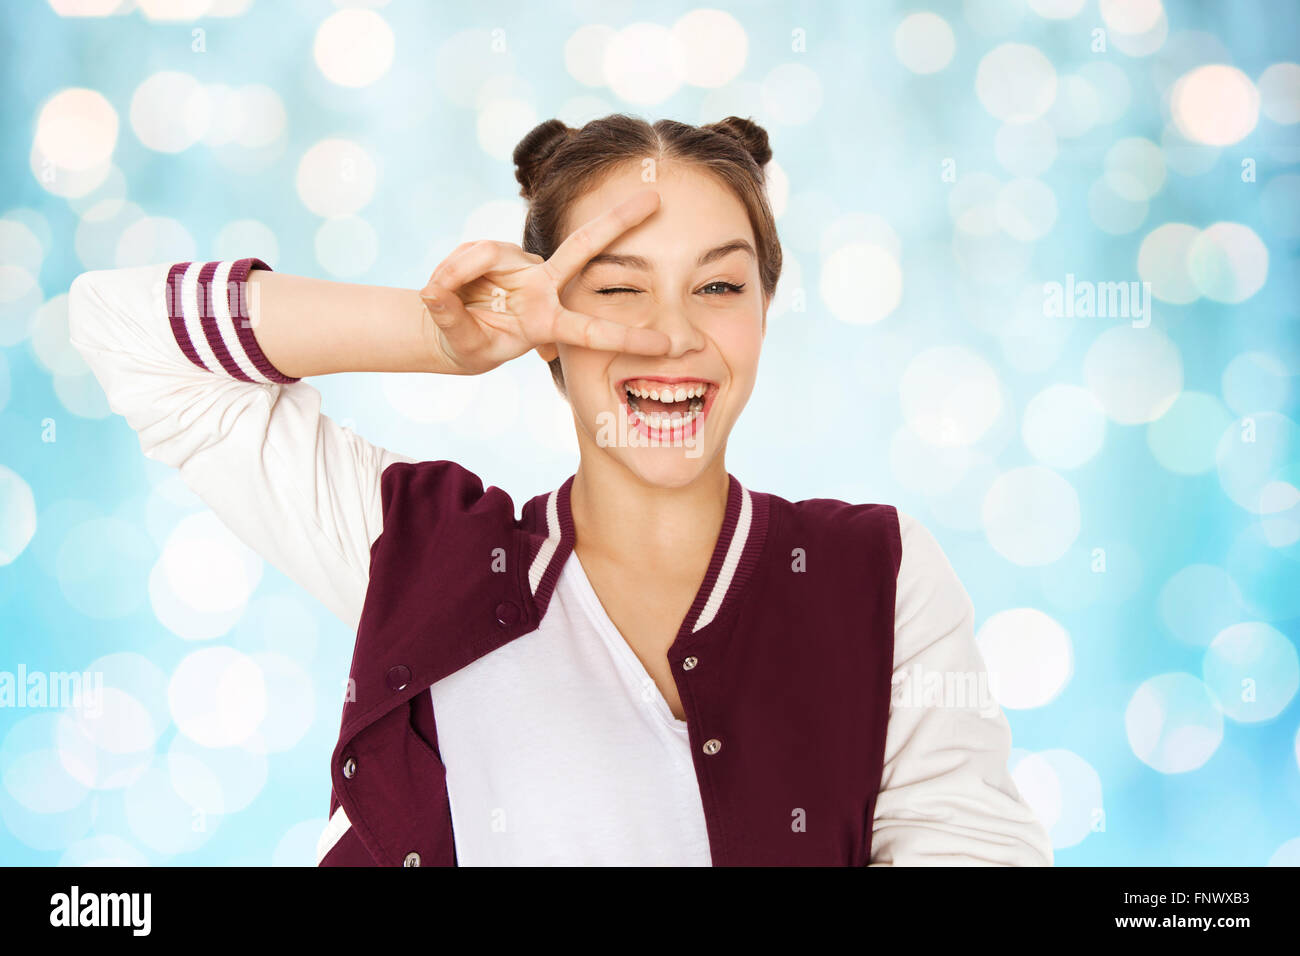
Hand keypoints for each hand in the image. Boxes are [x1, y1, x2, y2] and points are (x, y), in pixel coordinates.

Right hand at [419, 190, 671, 374]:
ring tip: (440, 294)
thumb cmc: (470, 344)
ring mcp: (523, 266)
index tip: (666, 346)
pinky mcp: (499, 252)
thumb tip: (435, 291)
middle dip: (618, 221)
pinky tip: (443, 285)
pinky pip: (471, 253)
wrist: (453, 330)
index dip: (627, 338)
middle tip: (655, 197)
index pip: (591, 331)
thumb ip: (451, 316)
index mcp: (548, 323)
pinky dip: (450, 270)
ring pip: (488, 254)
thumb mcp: (462, 342)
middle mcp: (543, 287)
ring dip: (459, 272)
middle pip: (583, 247)